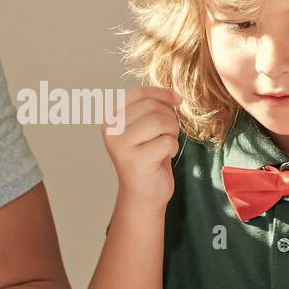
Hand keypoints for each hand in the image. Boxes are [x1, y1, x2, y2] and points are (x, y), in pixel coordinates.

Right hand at [103, 85, 181, 209]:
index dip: (163, 94)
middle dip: (169, 117)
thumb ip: (152, 108)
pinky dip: (173, 147)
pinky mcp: (135, 160)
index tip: (178, 101)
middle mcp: (111, 130)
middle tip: (169, 133)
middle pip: (151, 107)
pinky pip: (166, 142)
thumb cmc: (148, 157)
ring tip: (168, 142)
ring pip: (159, 122)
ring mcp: (121, 145)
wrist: (143, 194)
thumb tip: (175, 96)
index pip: (139, 93)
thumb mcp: (145, 127)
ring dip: (172, 131)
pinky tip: (165, 156)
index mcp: (110, 118)